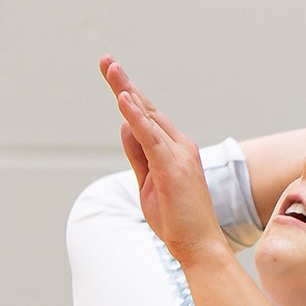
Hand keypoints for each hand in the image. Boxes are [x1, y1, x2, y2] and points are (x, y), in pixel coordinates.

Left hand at [100, 55, 233, 265]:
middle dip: (123, 83)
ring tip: (110, 68)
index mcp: (174, 149)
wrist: (200, 245)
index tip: (112, 73)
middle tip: (105, 60)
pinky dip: (135, 116)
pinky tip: (122, 99)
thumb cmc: (177, 220)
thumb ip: (137, 154)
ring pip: (146, 116)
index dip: (128, 95)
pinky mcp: (172, 166)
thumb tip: (125, 125)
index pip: (147, 116)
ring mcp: (177, 154)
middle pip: (146, 108)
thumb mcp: (148, 182)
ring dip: (126, 90)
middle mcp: (179, 145)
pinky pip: (149, 136)